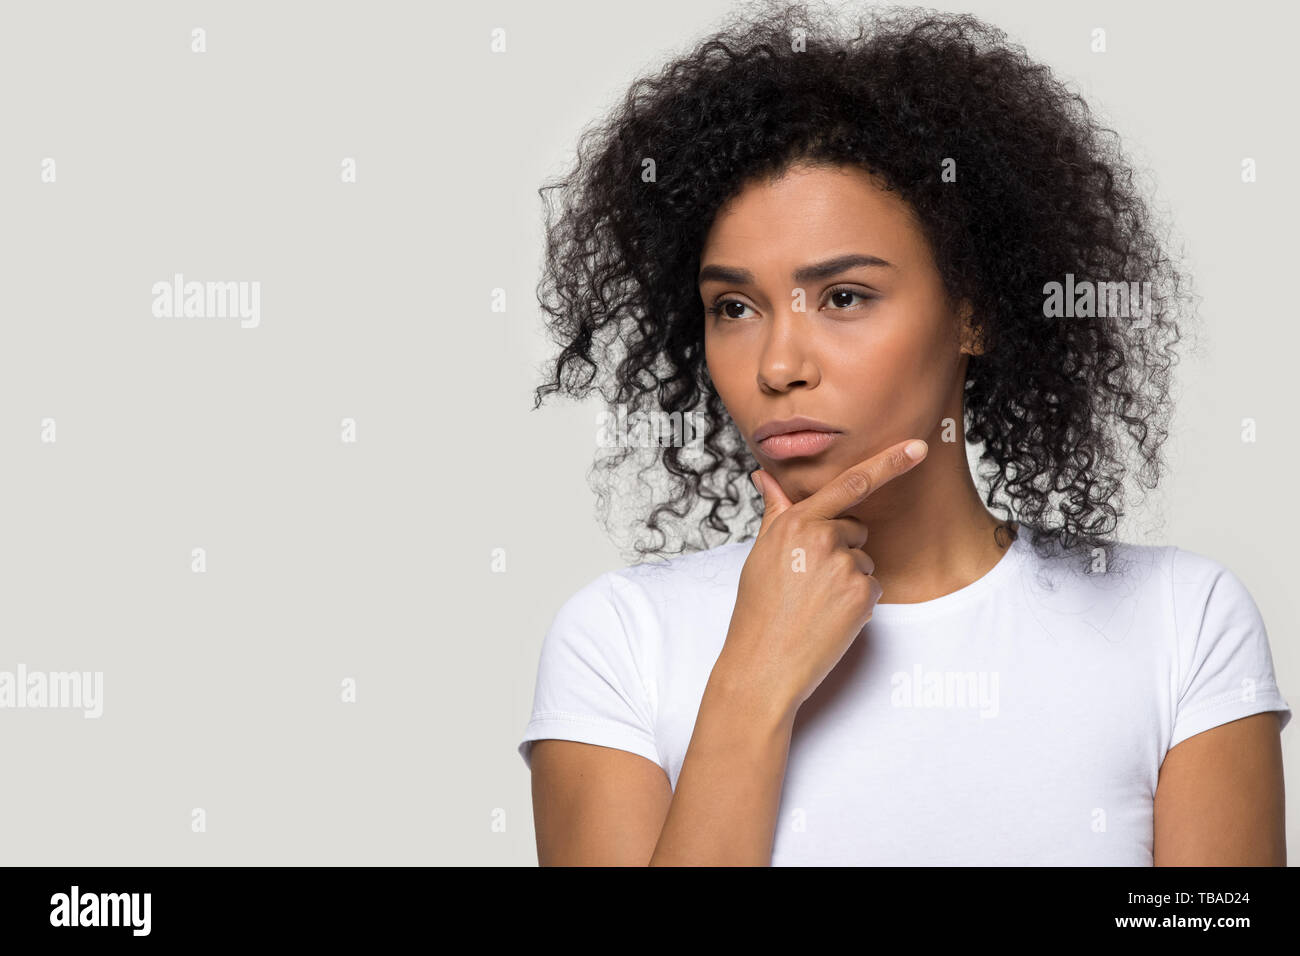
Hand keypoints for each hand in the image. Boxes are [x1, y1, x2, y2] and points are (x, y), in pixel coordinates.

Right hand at [717, 438, 928, 715]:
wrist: (763, 663)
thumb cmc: (758, 608)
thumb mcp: (761, 552)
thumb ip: (775, 511)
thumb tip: (764, 476)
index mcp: (796, 522)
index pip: (850, 483)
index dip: (889, 463)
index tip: (918, 447)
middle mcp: (823, 537)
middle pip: (855, 530)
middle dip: (841, 549)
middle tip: (808, 581)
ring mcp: (845, 566)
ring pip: (863, 561)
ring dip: (847, 579)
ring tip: (814, 603)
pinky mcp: (862, 594)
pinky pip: (871, 587)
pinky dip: (856, 602)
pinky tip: (829, 617)